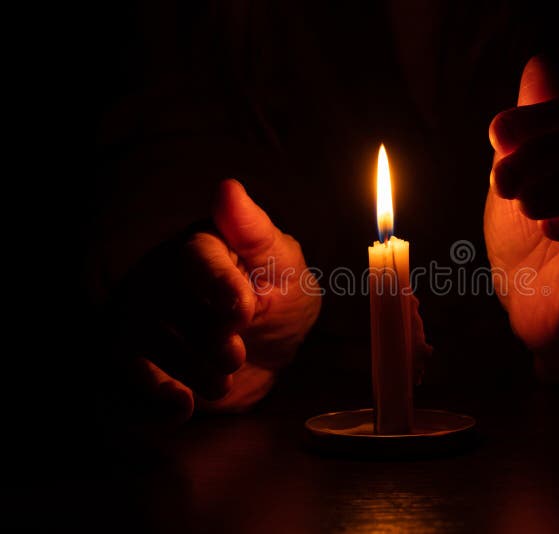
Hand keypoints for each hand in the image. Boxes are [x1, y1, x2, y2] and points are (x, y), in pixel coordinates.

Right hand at [107, 179, 320, 423]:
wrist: (271, 349)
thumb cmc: (279, 294)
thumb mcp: (284, 264)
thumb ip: (256, 235)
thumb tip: (228, 189)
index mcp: (205, 247)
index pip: (199, 258)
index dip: (219, 284)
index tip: (242, 310)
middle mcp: (167, 275)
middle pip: (170, 302)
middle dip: (205, 334)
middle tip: (235, 355)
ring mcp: (149, 315)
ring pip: (150, 339)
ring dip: (188, 367)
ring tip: (223, 379)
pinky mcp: (140, 357)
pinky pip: (132, 374)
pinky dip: (154, 395)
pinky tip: (182, 406)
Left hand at [484, 57, 558, 358]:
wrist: (535, 313)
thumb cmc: (525, 245)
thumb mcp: (513, 184)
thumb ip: (524, 135)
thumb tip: (541, 64)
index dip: (536, 117)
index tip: (496, 134)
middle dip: (544, 151)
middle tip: (502, 180)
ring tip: (527, 205)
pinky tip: (553, 228)